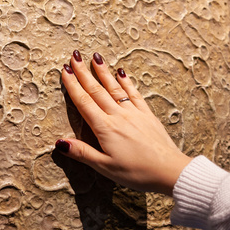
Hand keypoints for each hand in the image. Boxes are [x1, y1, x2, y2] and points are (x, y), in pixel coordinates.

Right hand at [56, 51, 192, 195]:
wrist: (169, 171)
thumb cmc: (137, 172)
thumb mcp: (105, 167)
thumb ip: (82, 153)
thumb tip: (60, 142)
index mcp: (105, 128)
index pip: (84, 102)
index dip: (73, 85)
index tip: (65, 70)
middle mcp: (118, 116)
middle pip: (97, 90)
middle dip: (83, 72)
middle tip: (75, 56)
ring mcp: (134, 113)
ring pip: (114, 88)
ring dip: (103, 72)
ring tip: (95, 57)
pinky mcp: (147, 115)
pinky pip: (134, 94)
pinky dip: (126, 82)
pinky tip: (121, 73)